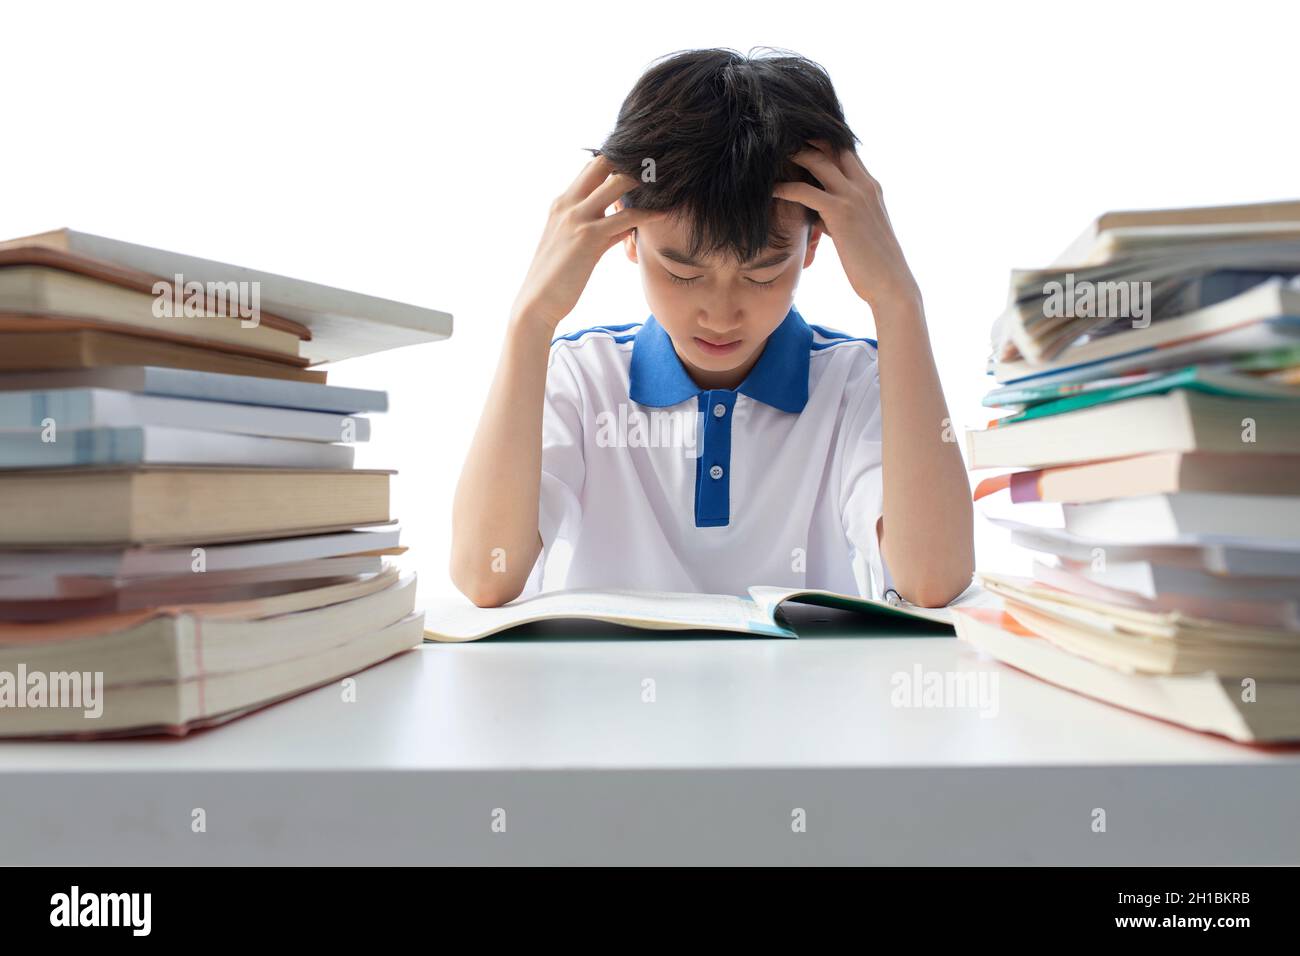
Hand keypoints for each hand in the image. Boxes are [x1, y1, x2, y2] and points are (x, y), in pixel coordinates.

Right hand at [511, 154, 662, 331]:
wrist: (537, 301)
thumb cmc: (558, 277)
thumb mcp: (578, 244)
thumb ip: (601, 228)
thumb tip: (626, 223)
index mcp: (562, 202)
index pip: (591, 167)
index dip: (617, 161)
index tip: (642, 166)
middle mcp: (568, 203)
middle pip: (602, 163)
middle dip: (631, 161)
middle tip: (657, 166)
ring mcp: (577, 218)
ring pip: (617, 184)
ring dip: (644, 181)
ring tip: (668, 181)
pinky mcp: (589, 237)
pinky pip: (625, 218)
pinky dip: (647, 214)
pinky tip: (663, 213)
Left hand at [773, 142, 920, 313]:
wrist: (891, 284)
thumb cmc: (873, 264)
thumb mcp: (858, 230)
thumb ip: (840, 215)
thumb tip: (820, 215)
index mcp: (871, 186)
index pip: (846, 151)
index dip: (823, 142)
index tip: (800, 141)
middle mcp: (864, 185)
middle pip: (832, 147)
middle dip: (807, 140)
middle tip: (781, 140)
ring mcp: (854, 196)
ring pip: (819, 161)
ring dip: (793, 156)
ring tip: (771, 156)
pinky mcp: (841, 213)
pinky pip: (806, 191)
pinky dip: (786, 188)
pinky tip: (771, 191)